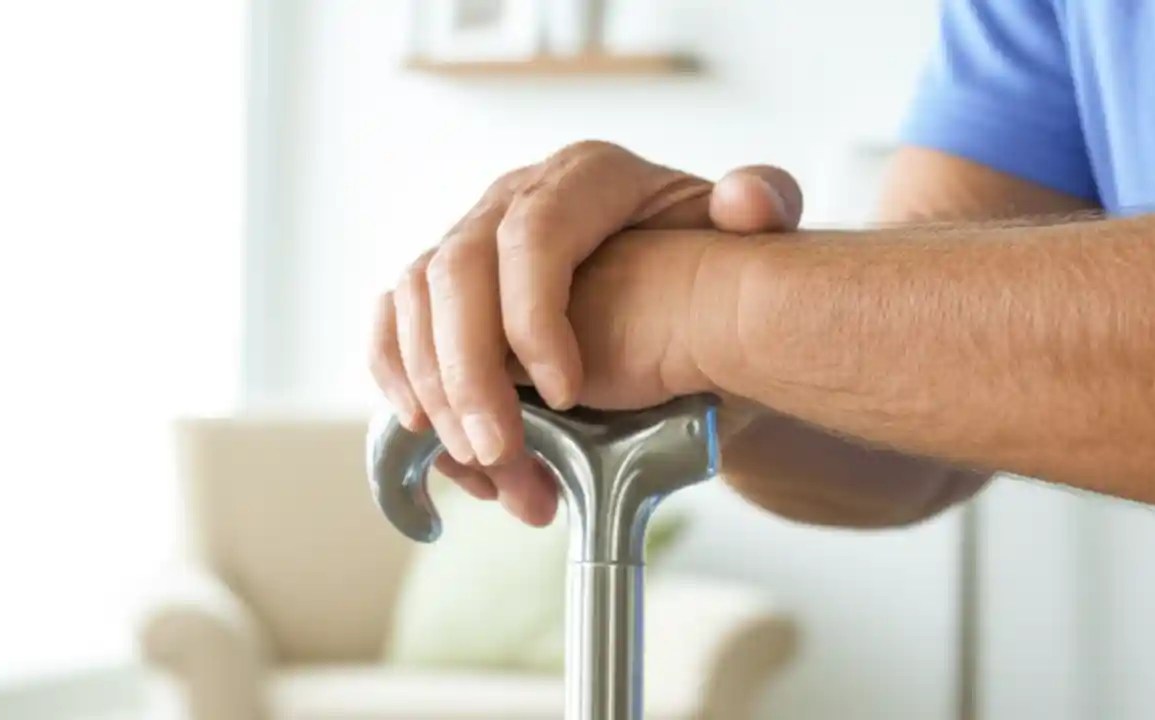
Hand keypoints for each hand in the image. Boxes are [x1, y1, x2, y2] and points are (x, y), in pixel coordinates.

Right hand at [369, 141, 801, 524]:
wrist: (684, 314)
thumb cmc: (712, 281)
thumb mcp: (747, 243)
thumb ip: (762, 208)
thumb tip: (748, 200)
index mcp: (586, 179)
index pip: (533, 234)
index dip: (534, 317)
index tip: (569, 396)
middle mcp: (514, 199)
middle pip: (455, 271)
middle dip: (468, 373)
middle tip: (501, 453)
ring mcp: (470, 240)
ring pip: (415, 304)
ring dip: (437, 397)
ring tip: (491, 473)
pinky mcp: (441, 289)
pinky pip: (392, 324)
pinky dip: (396, 380)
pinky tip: (428, 439)